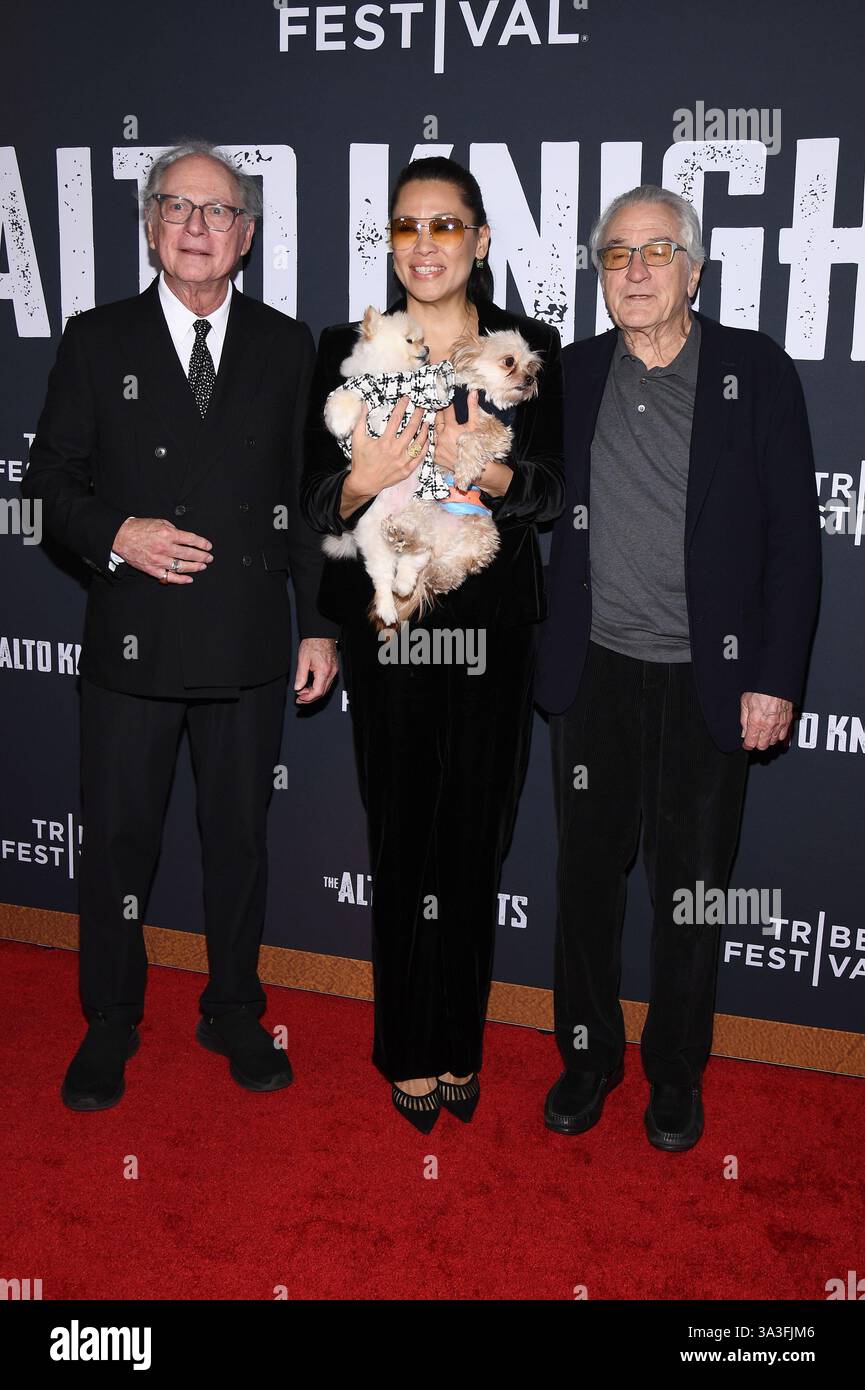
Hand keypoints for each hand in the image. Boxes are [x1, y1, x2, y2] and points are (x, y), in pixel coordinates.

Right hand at [112, 517, 212, 582]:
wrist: (120, 536)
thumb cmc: (139, 528)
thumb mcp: (158, 521)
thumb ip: (173, 529)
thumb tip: (184, 537)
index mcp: (167, 534)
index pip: (190, 539)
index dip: (202, 543)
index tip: (208, 546)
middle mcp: (164, 547)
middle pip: (189, 554)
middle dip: (202, 556)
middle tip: (209, 558)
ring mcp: (158, 560)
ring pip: (181, 566)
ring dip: (194, 567)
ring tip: (202, 566)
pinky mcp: (152, 569)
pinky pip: (169, 576)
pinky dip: (180, 579)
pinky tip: (189, 579)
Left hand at [294, 637, 338, 703]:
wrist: (321, 635)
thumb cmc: (313, 643)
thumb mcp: (302, 659)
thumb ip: (300, 676)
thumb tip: (298, 687)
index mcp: (324, 671)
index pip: (317, 692)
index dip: (308, 698)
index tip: (300, 698)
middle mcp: (331, 672)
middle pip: (322, 692)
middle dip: (310, 697)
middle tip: (300, 698)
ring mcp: (334, 671)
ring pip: (325, 689)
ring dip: (314, 692)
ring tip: (303, 691)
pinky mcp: (334, 669)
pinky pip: (327, 682)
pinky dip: (318, 686)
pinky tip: (311, 685)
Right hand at [339, 397, 429, 518]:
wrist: (364, 483)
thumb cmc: (361, 461)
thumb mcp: (357, 439)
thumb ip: (361, 420)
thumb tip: (364, 404)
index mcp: (384, 442)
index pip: (396, 419)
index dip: (402, 406)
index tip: (406, 399)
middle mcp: (396, 451)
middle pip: (411, 428)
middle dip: (417, 415)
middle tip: (421, 408)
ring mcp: (403, 461)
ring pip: (419, 443)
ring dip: (424, 431)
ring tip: (426, 422)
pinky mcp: (407, 470)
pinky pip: (419, 457)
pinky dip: (424, 448)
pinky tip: (426, 440)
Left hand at [434, 392, 512, 497]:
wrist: (477, 468)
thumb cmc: (478, 446)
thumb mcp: (476, 425)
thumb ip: (472, 408)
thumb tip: (472, 392)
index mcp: (450, 428)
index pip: (446, 412)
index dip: (447, 406)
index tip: (447, 402)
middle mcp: (441, 438)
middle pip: (437, 421)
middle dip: (440, 414)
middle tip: (441, 410)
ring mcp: (438, 448)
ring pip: (434, 433)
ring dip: (438, 428)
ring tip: (442, 425)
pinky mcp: (436, 457)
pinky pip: (434, 446)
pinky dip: (437, 441)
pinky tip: (442, 440)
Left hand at [740, 691, 793, 749]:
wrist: (776, 681)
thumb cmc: (761, 688)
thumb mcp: (745, 702)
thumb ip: (744, 719)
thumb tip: (744, 731)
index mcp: (756, 721)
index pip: (751, 743)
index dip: (747, 745)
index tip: (746, 744)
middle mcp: (769, 725)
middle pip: (763, 745)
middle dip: (757, 743)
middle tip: (754, 738)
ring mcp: (780, 724)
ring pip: (774, 742)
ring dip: (768, 740)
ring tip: (763, 733)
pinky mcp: (788, 720)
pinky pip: (784, 736)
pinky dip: (778, 736)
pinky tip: (774, 732)